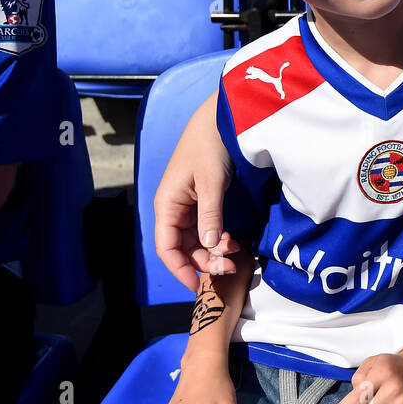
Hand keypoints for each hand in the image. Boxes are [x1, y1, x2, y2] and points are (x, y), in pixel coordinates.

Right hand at [153, 96, 239, 292]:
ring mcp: (190, 204)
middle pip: (183, 247)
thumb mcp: (211, 182)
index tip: (199, 286)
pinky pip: (208, 228)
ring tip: (236, 250)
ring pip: (197, 240)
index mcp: (167, 204)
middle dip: (204, 261)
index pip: (166, 248)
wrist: (222, 118)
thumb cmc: (210, 145)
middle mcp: (175, 208)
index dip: (180, 269)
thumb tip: (210, 248)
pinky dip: (220, 237)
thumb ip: (210, 215)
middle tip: (231, 267)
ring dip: (214, 250)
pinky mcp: (204, 199)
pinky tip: (235, 240)